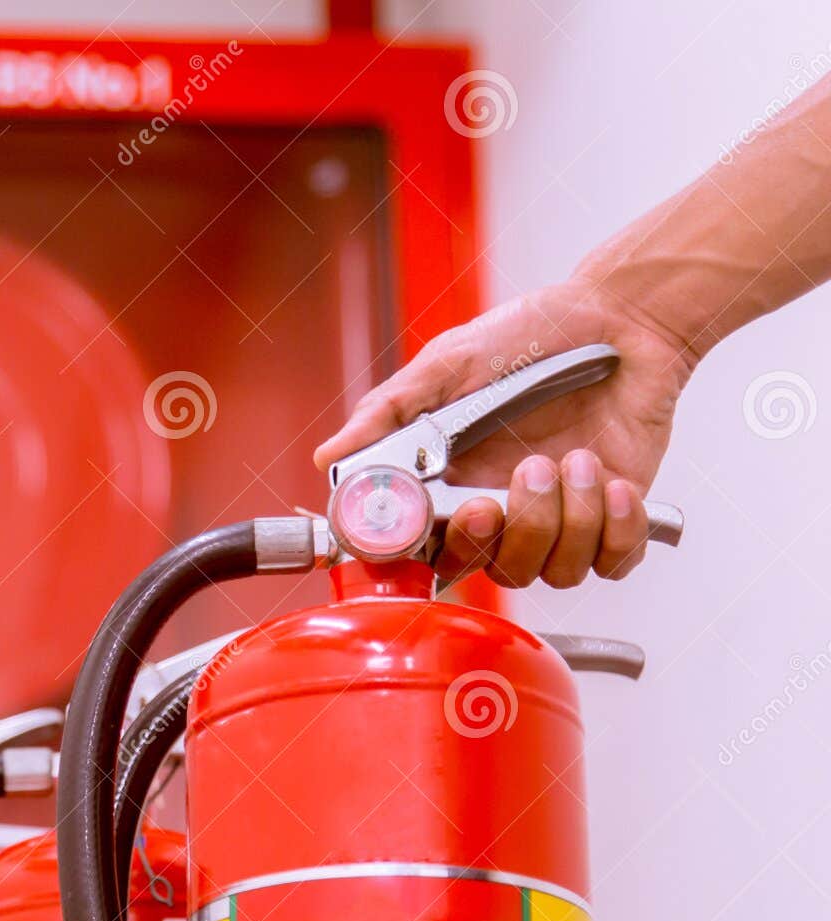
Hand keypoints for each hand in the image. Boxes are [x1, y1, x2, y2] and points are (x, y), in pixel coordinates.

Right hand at [315, 276, 692, 586]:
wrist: (623, 317)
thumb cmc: (534, 334)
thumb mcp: (447, 364)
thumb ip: (388, 412)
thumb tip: (328, 457)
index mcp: (455, 484)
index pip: (431, 550)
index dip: (440, 547)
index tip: (455, 512)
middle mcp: (504, 509)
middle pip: (494, 570)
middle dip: (509, 533)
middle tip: (520, 477)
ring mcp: (560, 517)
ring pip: (553, 572)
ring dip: (566, 520)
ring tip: (574, 458)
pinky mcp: (616, 517)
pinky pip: (613, 562)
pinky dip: (617, 530)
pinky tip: (613, 482)